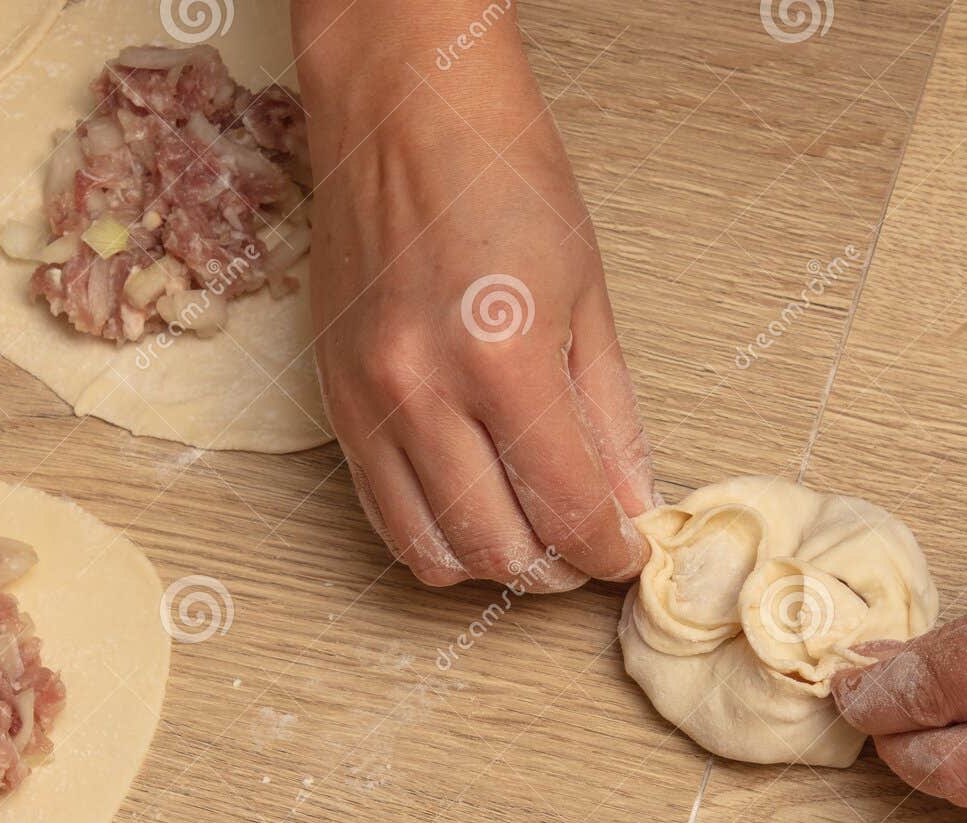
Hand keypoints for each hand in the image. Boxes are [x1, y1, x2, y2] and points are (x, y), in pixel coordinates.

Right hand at [294, 3, 653, 589]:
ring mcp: (367, 401)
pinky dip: (436, 538)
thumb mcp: (589, 297)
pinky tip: (475, 510)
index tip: (628, 552)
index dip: (610, 552)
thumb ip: (611, 420)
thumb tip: (631, 506)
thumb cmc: (499, 178)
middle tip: (587, 548)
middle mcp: (423, 389)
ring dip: (495, 565)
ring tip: (532, 535)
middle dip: (559, 568)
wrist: (403, 110)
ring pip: (434, 553)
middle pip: (501, 549)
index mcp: (502, 356)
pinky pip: (383, 517)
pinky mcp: (334, 404)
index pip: (568, 510)